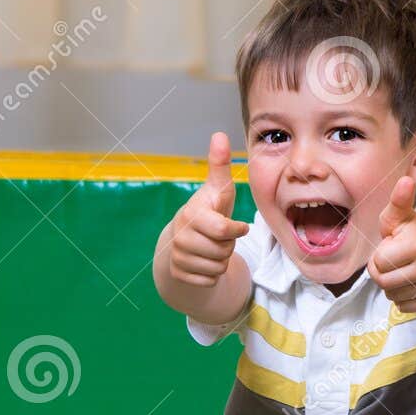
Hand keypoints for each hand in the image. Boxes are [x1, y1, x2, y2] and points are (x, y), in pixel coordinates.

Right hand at [167, 133, 248, 286]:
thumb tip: (220, 134)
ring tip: (212, 246)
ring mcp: (177, 256)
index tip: (238, 226)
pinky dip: (212, 274)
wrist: (185, 237)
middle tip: (219, 235)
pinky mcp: (178, 274)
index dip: (236, 230)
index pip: (224, 231)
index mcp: (191, 214)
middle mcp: (180, 236)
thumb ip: (220, 164)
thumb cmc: (209, 210)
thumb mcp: (218, 189)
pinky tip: (205, 260)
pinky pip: (210, 280)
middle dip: (228, 245)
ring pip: (218, 268)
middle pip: (224, 251)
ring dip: (221, 260)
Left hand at [368, 177, 415, 311]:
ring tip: (401, 268)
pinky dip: (402, 297)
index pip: (378, 264)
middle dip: (381, 271)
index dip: (378, 255)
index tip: (391, 245)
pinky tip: (410, 281)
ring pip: (393, 297)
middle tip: (393, 259)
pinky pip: (404, 307)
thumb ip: (398, 200)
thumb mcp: (398, 214)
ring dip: (391, 285)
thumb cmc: (408, 229)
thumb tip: (406, 180)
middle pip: (384, 283)